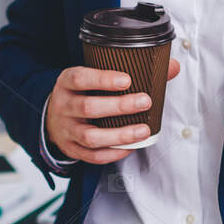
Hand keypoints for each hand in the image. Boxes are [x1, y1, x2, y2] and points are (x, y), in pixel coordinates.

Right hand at [45, 59, 181, 164]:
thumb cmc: (80, 93)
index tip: (127, 80)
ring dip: (119, 135)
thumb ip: (128, 70)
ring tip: (143, 130)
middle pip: (88, 107)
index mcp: (67, 82)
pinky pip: (92, 156)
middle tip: (145, 102)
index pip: (81, 78)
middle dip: (119, 106)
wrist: (52, 118)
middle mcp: (64, 106)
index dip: (103, 79)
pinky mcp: (72, 149)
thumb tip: (171, 67)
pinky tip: (131, 147)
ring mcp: (66, 130)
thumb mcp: (92, 76)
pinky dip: (113, 153)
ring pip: (91, 136)